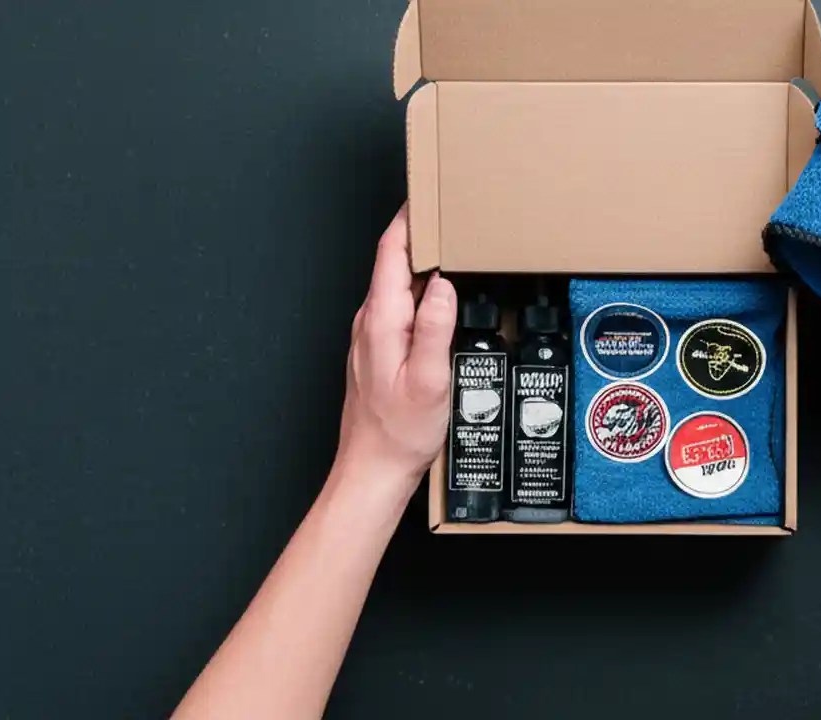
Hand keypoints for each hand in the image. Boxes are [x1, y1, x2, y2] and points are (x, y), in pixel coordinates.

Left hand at [335, 204, 456, 494]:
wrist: (373, 470)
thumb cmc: (399, 433)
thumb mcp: (429, 381)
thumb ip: (435, 329)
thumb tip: (444, 286)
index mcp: (381, 321)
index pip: (392, 253)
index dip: (409, 220)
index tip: (427, 196)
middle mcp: (370, 323)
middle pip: (394, 263)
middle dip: (420, 234)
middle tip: (449, 213)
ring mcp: (370, 337)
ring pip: (396, 286)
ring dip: (421, 264)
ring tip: (450, 247)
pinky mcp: (377, 351)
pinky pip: (398, 308)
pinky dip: (419, 292)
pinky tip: (439, 298)